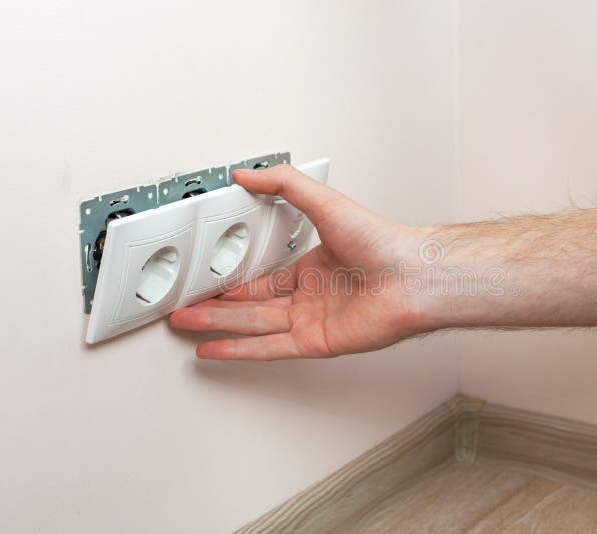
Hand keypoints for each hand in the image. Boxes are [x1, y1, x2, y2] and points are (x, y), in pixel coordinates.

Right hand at [168, 165, 426, 359]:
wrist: (412, 276)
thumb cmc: (383, 241)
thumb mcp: (325, 201)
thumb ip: (284, 186)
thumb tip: (248, 174)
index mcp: (314, 266)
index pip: (265, 277)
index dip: (235, 281)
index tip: (209, 281)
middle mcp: (313, 295)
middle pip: (252, 304)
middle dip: (216, 307)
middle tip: (185, 307)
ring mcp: (313, 320)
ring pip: (254, 325)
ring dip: (219, 326)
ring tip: (185, 323)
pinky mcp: (316, 342)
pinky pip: (270, 347)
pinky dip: (240, 350)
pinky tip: (215, 350)